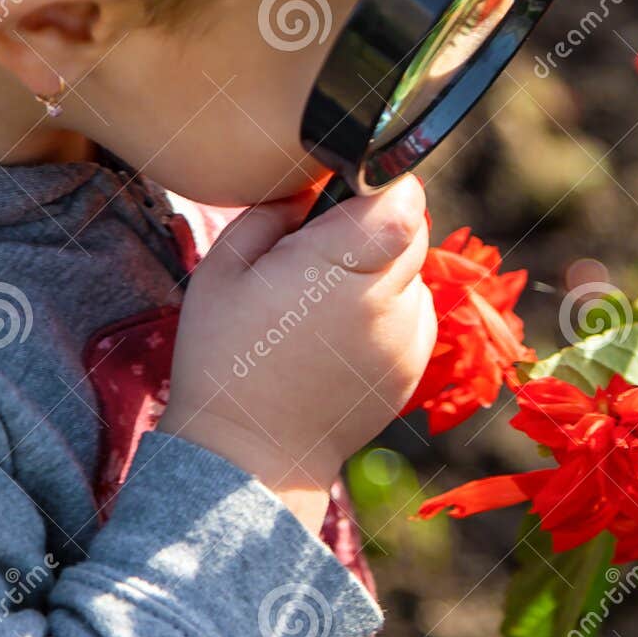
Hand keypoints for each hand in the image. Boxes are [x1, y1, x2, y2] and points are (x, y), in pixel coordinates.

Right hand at [159, 177, 436, 528]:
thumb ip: (272, 213)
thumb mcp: (222, 271)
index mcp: (335, 270)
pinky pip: (415, 312)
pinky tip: (341, 333)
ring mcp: (406, 338)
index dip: (383, 188)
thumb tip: (313, 181)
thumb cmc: (225, 357)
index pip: (401, 204)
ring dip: (384, 270)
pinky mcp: (415, 365)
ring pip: (415, 273)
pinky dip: (390, 309)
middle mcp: (384, 303)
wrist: (252, 455)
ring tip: (325, 301)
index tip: (352, 191)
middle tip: (325, 250)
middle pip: (413, 232)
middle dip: (378, 226)